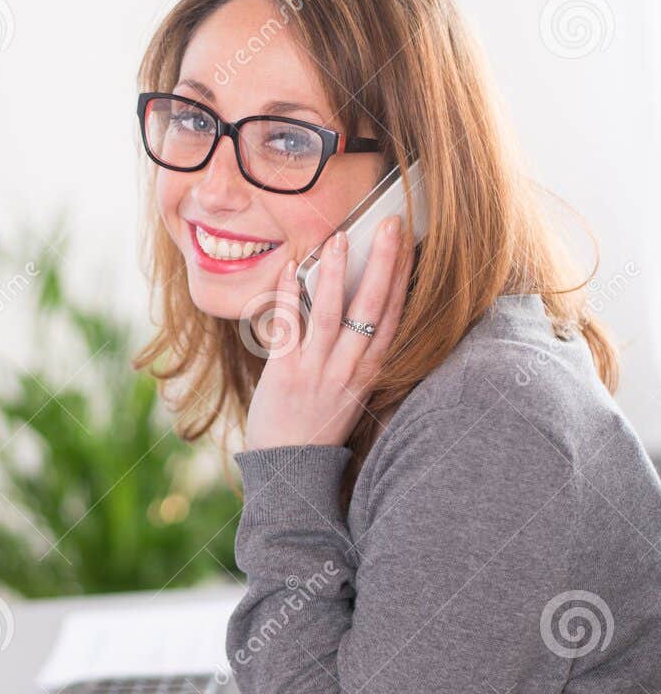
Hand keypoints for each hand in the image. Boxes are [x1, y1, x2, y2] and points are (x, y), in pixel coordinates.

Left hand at [245, 213, 412, 451]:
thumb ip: (357, 354)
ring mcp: (316, 372)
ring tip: (339, 238)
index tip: (409, 242)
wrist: (290, 469)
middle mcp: (348, 370)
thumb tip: (362, 306)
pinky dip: (290, 296)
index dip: (403, 278)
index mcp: (370, 372)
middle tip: (390, 224)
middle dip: (383, 263)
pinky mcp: (283, 376)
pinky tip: (292, 267)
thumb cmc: (319, 425)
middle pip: (372, 308)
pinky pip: (289, 328)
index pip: (394, 317)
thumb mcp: (351, 391)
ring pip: (331, 315)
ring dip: (336, 273)